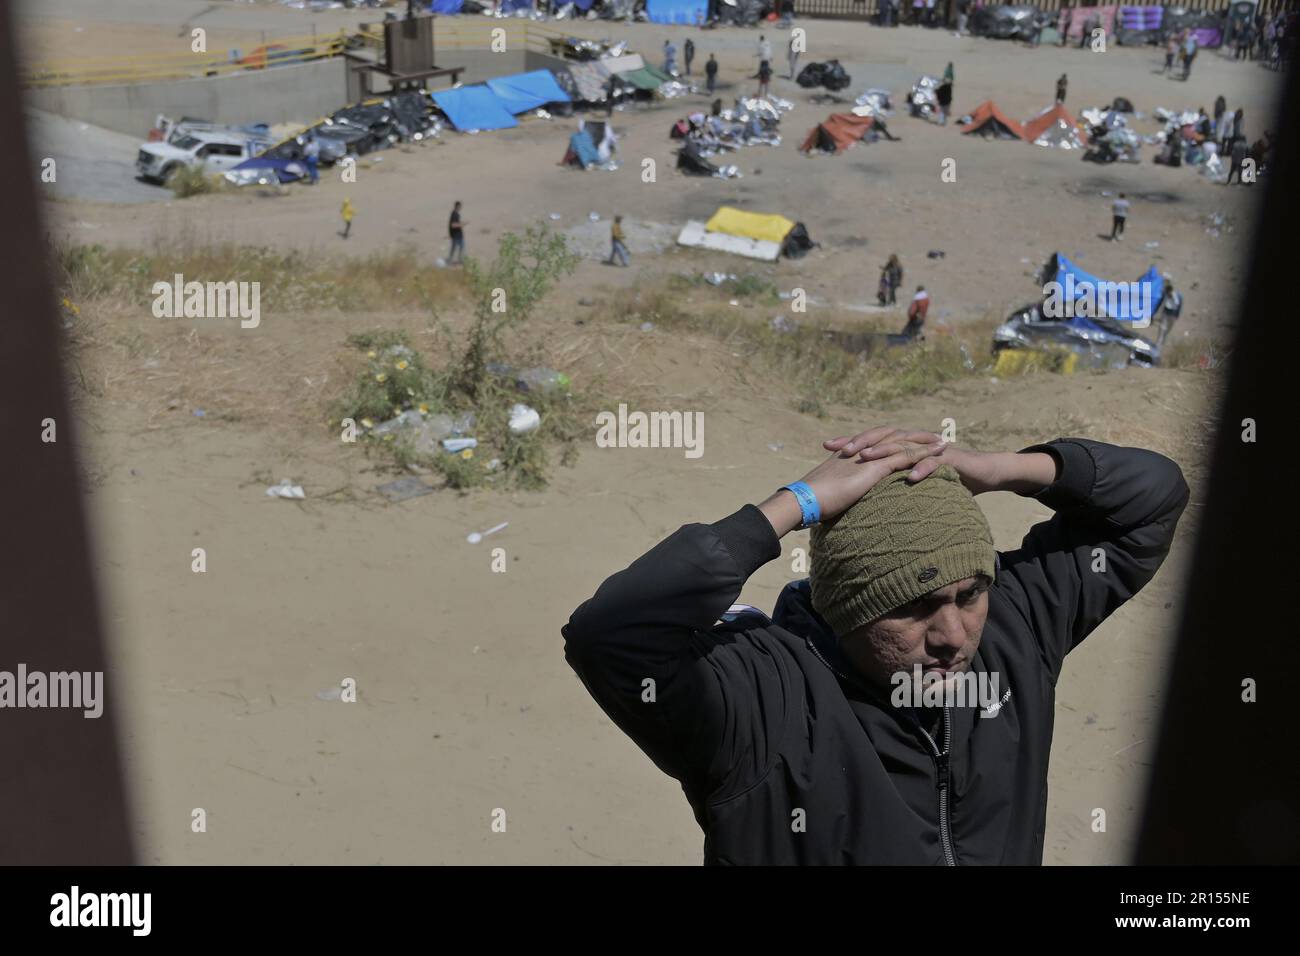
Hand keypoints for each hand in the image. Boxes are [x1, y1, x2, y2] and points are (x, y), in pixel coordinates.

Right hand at [759, 436, 944, 535]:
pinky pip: (903, 457)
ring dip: (924, 444)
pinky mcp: (874, 467)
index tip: (911, 443)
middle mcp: (861, 451)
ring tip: (943, 443)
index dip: (896, 442)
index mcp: (851, 456)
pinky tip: (937, 456)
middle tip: (934, 437)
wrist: (804, 500)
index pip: (879, 444)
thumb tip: (839, 503)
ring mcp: (868, 458)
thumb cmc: (812, 503)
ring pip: (902, 444)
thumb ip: (839, 494)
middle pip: (894, 438)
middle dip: (915, 437)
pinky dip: (922, 455)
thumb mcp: (830, 495)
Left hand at [824, 426, 1056, 495]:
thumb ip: (889, 483)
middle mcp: (913, 444)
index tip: (826, 447)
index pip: (872, 441)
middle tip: (843, 451)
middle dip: (862, 443)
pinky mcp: (949, 460)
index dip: (850, 442)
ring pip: (905, 448)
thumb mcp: (911, 481)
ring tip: (867, 458)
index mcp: (902, 447)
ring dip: (885, 452)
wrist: (981, 473)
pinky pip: (934, 465)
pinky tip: (910, 479)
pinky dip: (922, 471)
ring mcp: (931, 450)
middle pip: (884, 439)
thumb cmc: (944, 479)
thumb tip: (860, 494)